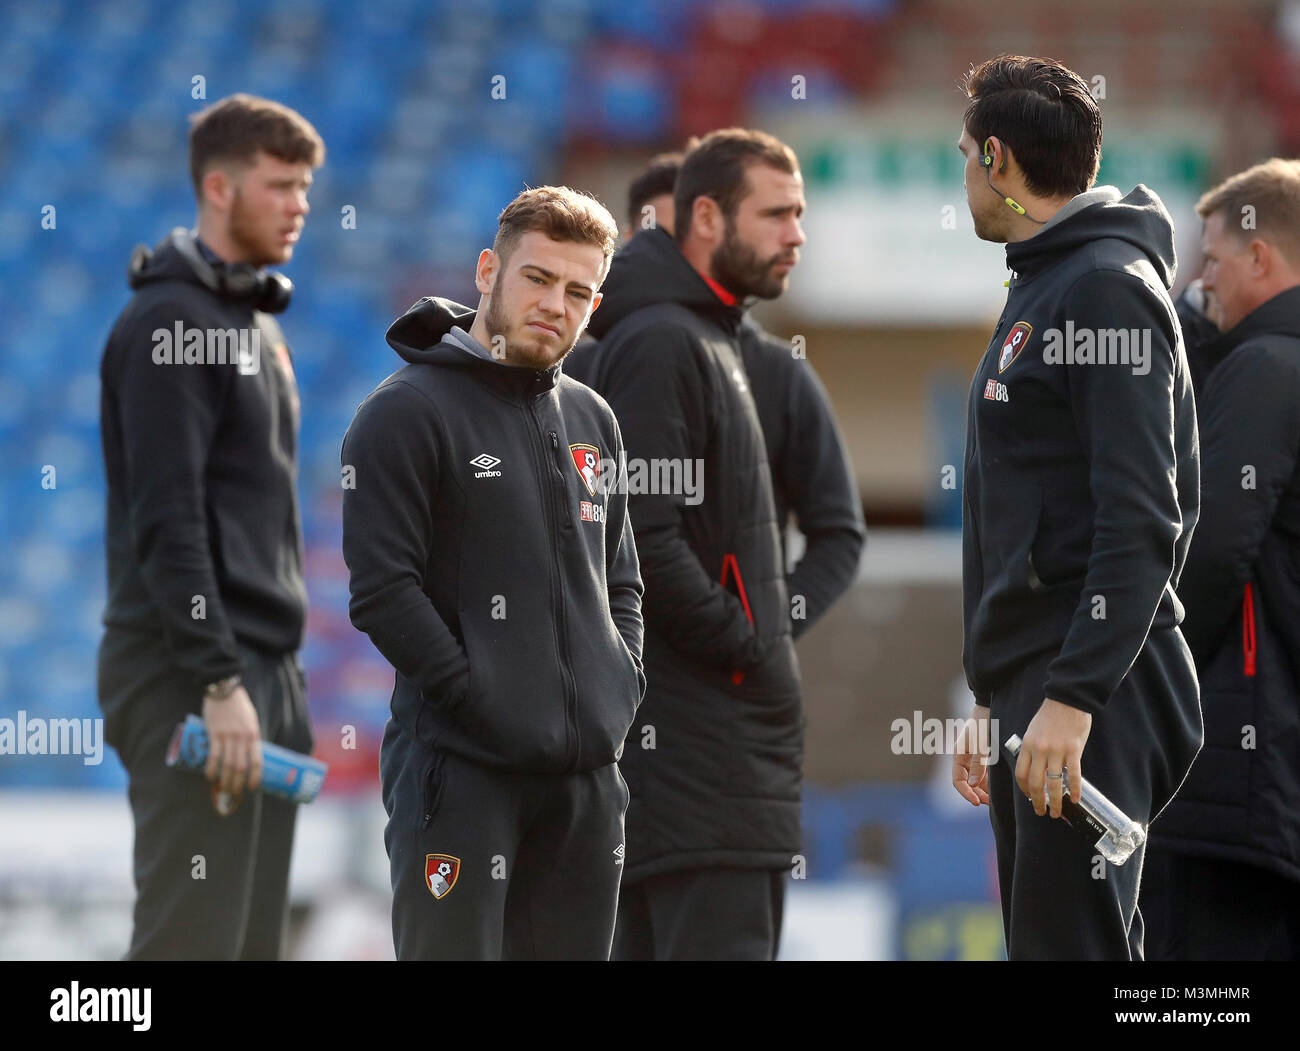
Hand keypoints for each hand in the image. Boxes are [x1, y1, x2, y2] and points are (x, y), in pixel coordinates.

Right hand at [202, 685, 262, 805]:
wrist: (225, 691)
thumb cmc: (239, 708)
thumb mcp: (251, 722)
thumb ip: (249, 737)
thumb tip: (248, 756)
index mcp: (254, 735)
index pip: (257, 761)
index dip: (254, 777)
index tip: (251, 788)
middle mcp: (242, 738)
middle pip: (240, 767)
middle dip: (237, 784)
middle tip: (233, 795)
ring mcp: (228, 736)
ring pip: (227, 764)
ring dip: (224, 780)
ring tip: (222, 790)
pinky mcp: (214, 733)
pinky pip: (213, 755)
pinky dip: (211, 768)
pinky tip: (209, 776)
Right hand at [951, 704, 990, 806]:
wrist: (990, 705)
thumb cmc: (983, 723)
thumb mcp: (981, 744)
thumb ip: (977, 764)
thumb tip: (973, 784)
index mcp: (959, 755)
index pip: (958, 781)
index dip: (966, 793)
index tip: (977, 802)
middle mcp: (963, 758)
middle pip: (966, 782)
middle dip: (976, 794)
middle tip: (989, 803)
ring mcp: (972, 757)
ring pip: (975, 779)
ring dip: (982, 790)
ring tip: (993, 798)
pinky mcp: (981, 755)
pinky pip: (982, 773)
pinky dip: (987, 782)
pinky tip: (995, 788)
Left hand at [1015, 698, 1090, 818]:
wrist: (1067, 699)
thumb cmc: (1050, 716)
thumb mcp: (1033, 731)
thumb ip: (1032, 749)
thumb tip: (1034, 768)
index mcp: (1027, 745)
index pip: (1021, 773)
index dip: (1024, 789)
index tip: (1029, 797)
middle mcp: (1039, 750)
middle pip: (1035, 782)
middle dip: (1037, 801)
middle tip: (1042, 812)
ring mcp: (1056, 751)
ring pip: (1053, 783)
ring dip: (1055, 801)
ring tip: (1057, 812)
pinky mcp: (1073, 750)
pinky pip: (1073, 775)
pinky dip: (1075, 790)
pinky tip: (1076, 800)